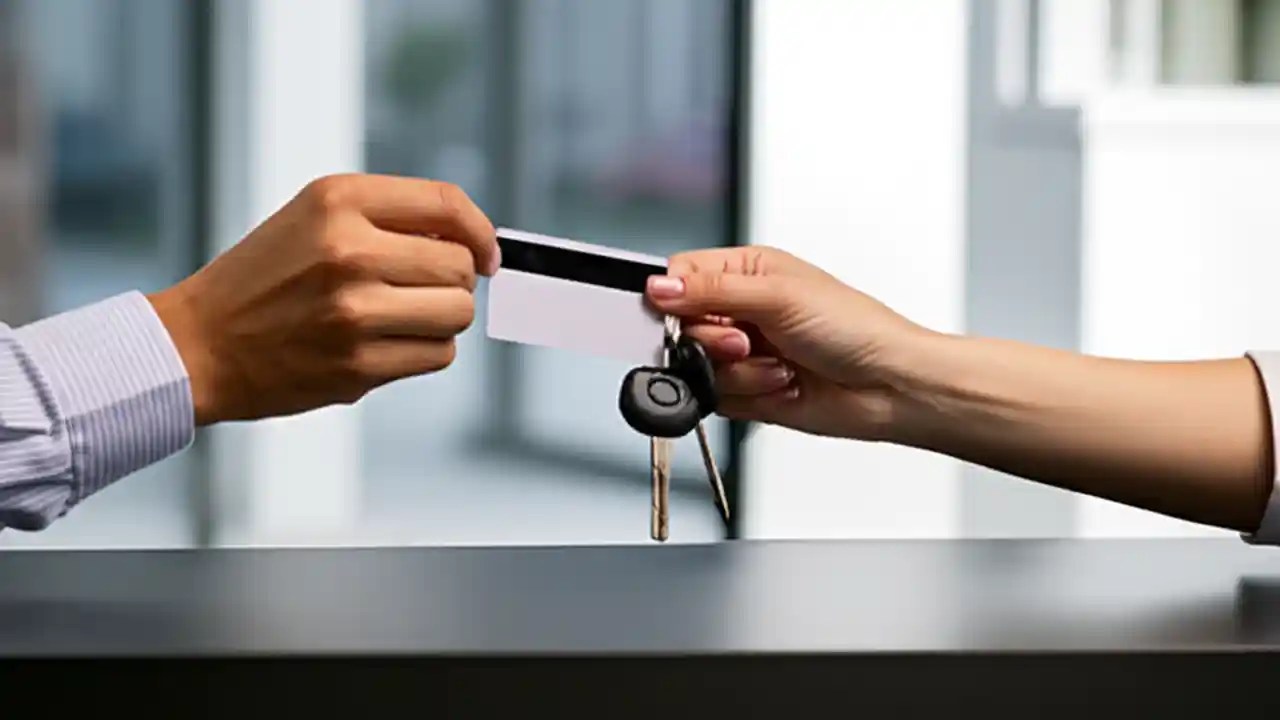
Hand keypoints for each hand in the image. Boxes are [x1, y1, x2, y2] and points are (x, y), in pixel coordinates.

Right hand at [147, 173, 498, 424]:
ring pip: (457, 314)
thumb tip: (474, 245)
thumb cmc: (263, 280)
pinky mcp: (358, 365)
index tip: (487, 253)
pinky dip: (425, 351)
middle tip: (420, 290)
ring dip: (442, 319)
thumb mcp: (313, 218)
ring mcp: (354, 311)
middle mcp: (348, 251)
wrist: (199, 346)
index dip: (480, 231)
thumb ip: (389, 219)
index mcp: (337, 201)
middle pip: (460, 267)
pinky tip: (386, 344)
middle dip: (454, 281)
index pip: (446, 204)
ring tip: (400, 317)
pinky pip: (437, 355)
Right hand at [645, 246, 931, 439]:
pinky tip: (783, 384)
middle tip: (747, 341)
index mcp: (747, 272)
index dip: (673, 298)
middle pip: (682, 327)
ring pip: (698, 368)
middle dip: (714, 342)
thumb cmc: (857, 330)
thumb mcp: (779, 296)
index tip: (685, 314)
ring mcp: (745, 353)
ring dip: (740, 372)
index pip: (680, 276)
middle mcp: (742, 311)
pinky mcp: (749, 390)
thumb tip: (660, 286)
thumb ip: (711, 292)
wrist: (890, 387)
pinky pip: (717, 398)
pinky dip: (750, 395)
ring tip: (779, 364)